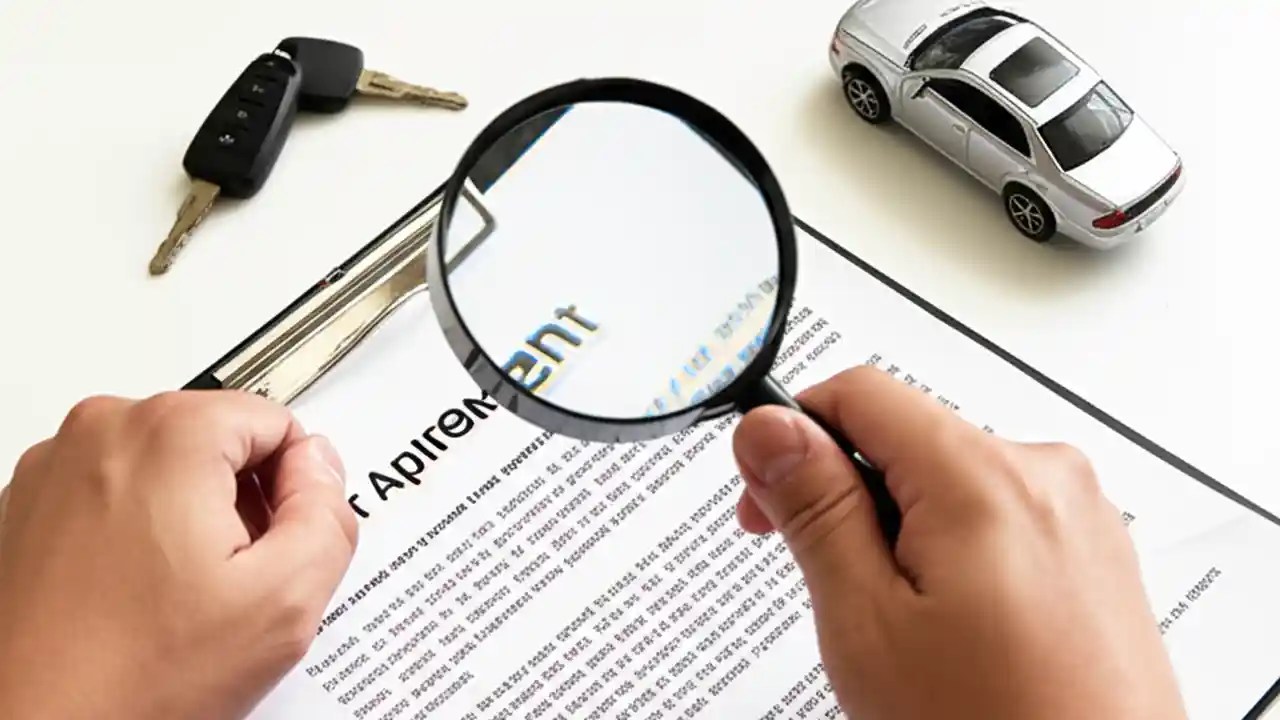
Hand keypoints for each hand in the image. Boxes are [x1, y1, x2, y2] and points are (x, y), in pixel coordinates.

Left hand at [0, 391, 358, 719]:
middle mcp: (104, 432)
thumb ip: (327, 513)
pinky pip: (116, 496)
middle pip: (220, 441)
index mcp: (169, 434)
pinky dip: (137, 535)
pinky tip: (139, 598)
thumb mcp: (283, 599)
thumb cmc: (132, 678)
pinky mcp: (29, 506)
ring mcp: (56, 468)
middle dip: (241, 504)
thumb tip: (319, 469)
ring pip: (168, 469)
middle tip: (230, 583)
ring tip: (179, 598)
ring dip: (190, 521)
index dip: (296, 490)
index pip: (278, 423)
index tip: (275, 547)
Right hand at [732, 367, 1186, 719]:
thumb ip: (815, 510)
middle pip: (906, 437)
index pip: (859, 392)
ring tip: (899, 627)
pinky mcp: (1093, 553)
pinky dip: (952, 554)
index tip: (765, 494)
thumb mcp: (867, 623)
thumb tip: (769, 429)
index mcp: (983, 477)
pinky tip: (949, 629)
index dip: (793, 434)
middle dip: (846, 495)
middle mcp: (1045, 475)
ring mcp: (1078, 515)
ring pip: (949, 484)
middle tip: (824, 582)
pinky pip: (997, 519)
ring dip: (899, 531)